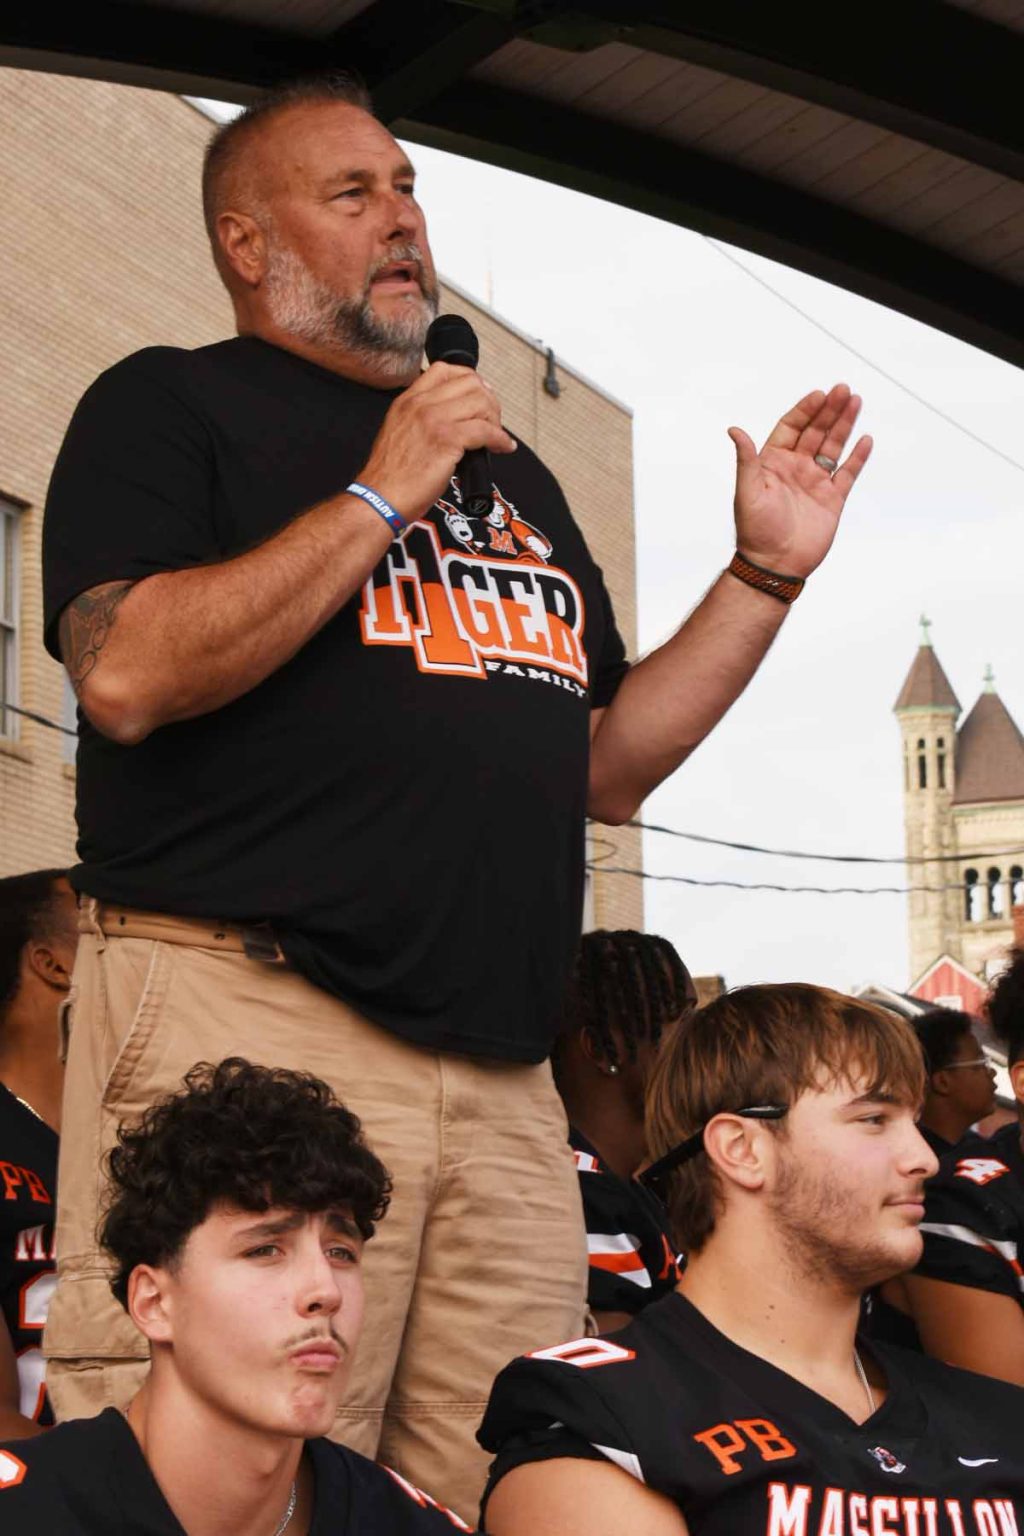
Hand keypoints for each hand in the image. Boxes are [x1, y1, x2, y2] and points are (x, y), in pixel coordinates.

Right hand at [356, 361, 515, 523]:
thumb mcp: (399, 433)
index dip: (470, 381)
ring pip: (481, 402)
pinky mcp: (447, 440)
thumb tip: (452, 421)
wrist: (380, 499)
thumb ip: (420, 420)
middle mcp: (420, 405)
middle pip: (469, 382)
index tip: (479, 397)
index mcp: (407, 401)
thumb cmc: (390, 477)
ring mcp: (433, 420)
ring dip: (495, 419)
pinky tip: (501, 447)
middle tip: (492, 420)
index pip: (444, 371)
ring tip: (495, 437)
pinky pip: (486, 430)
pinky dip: (500, 439)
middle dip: (488, 400)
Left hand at [728, 384, 871, 578]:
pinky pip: (848, 473)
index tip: (819, 394)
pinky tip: (865, 439)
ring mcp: (815, 482)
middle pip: (816, 431)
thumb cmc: (755, 531)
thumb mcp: (747, 491)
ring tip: (855, 401)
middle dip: (829, 410)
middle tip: (843, 390)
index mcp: (773, 463)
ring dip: (844, 424)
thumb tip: (734, 429)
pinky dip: (858, 457)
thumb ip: (746, 459)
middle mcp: (795, 469)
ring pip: (833, 446)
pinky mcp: (832, 499)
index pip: (791, 427)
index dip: (805, 410)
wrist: (774, 565)